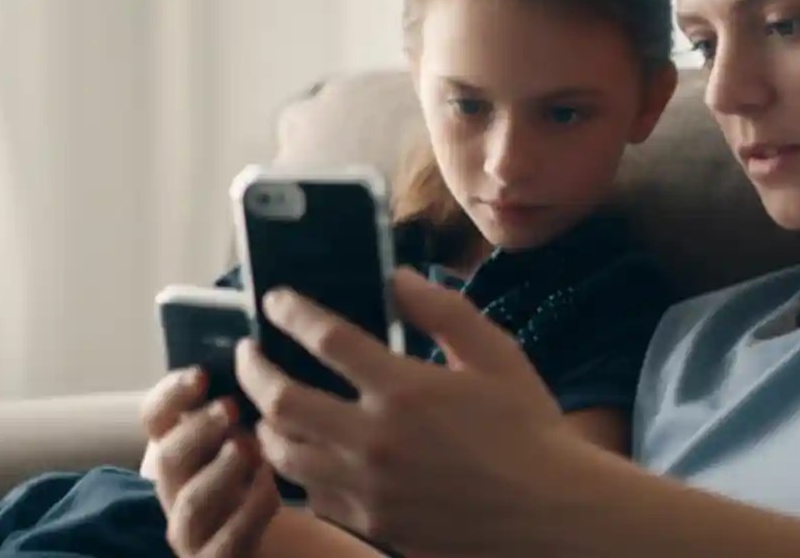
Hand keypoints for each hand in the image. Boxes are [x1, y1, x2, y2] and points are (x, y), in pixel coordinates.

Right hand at [141, 369, 280, 556]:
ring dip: (219, 472)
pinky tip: (271, 491)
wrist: (272, 541)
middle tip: (231, 407)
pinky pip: (225, 543)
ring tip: (250, 450)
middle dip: (197, 429)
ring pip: (188, 503)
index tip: (201, 374)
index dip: (170, 394)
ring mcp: (191, 530)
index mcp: (178, 451)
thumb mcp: (244, 436)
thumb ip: (236, 406)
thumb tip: (252, 353)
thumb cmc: (256, 478)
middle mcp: (176, 489)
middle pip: (166, 459)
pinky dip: (249, 513)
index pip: (154, 418)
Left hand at [234, 268, 571, 554]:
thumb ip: (442, 310)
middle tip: (248, 351)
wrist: (550, 516)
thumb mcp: (496, 354)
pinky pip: (310, 493)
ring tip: (264, 403)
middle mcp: (376, 440)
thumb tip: (396, 277)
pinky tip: (302, 451)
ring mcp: (368, 487)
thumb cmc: (529, 431)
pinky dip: (294, 467)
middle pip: (283, 399)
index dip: (292, 311)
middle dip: (254, 369)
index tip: (276, 299)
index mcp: (406, 390)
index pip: (326, 337)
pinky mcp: (371, 521)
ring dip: (264, 421)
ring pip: (283, 453)